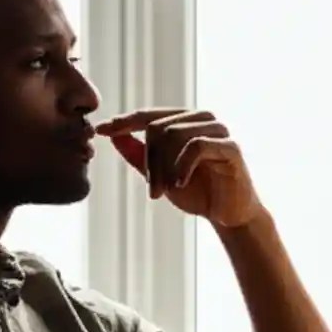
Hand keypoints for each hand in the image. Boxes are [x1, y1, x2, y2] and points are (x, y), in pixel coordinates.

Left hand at [95, 108, 264, 227]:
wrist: (227, 216)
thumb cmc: (197, 193)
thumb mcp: (160, 175)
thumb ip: (139, 155)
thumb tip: (113, 135)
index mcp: (186, 121)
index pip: (148, 115)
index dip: (123, 122)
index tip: (101, 131)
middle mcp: (202, 118)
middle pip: (157, 126)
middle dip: (148, 161)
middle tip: (152, 191)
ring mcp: (218, 130)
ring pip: (173, 133)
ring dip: (163, 167)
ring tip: (166, 191)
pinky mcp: (230, 147)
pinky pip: (196, 146)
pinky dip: (182, 166)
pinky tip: (180, 184)